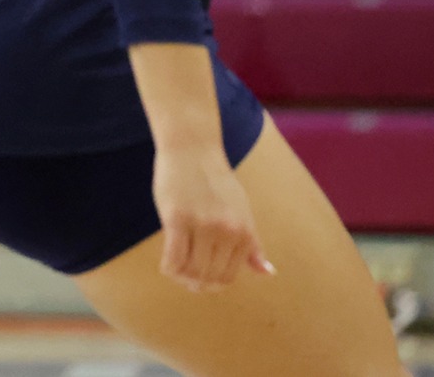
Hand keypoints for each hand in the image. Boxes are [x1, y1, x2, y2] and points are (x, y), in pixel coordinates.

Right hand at [151, 144, 273, 292]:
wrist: (192, 149)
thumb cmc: (215, 180)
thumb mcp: (242, 211)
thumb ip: (251, 243)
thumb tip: (267, 273)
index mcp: (244, 232)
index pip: (229, 275)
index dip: (213, 284)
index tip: (200, 281)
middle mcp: (227, 231)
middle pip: (210, 276)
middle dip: (195, 284)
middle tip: (184, 279)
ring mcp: (202, 225)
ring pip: (191, 270)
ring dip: (181, 278)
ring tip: (174, 271)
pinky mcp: (177, 219)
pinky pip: (173, 258)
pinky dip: (169, 268)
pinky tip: (165, 265)